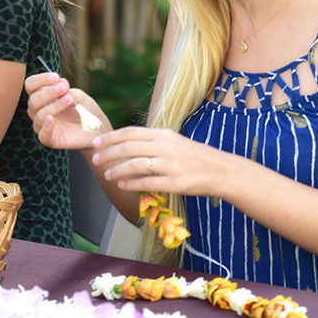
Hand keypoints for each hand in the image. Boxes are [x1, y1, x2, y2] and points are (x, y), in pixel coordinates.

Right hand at [24, 71, 108, 150]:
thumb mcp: (81, 97)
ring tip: (68, 99)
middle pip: (33, 100)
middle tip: (63, 88)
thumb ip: (69, 91)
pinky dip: (46, 127)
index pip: (31, 85)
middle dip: (48, 92)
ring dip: (53, 106)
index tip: (55, 77)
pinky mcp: (50, 140)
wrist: (97, 129)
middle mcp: (39, 110)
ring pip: (39, 115)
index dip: (40, 80)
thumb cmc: (86, 110)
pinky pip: (42, 135)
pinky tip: (51, 119)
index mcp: (43, 97)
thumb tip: (60, 83)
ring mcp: (43, 125)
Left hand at [92, 126, 230, 196]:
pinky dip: (132, 184)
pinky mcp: (176, 183)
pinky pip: (148, 183)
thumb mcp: (174, 141)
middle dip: (108, 153)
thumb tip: (126, 143)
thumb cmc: (195, 157)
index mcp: (163, 134)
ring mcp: (171, 165)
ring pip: (135, 165)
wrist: (222, 171)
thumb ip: (152, 141)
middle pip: (128, 148)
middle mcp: (166, 147)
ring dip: (117, 170)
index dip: (110, 138)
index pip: (130, 132)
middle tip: (95, 160)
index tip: (96, 142)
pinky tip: (123, 185)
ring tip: (106, 175)